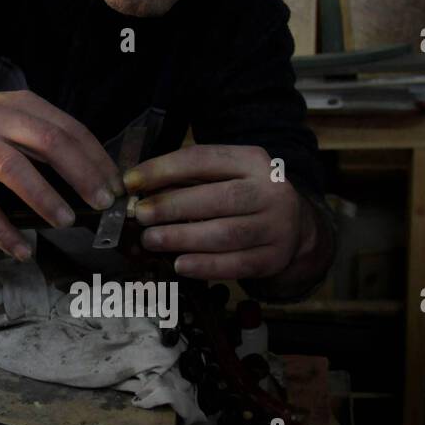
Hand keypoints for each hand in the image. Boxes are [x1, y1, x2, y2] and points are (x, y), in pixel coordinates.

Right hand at [0, 91, 121, 261]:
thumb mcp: (12, 116)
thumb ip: (46, 137)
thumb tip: (95, 174)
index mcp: (20, 105)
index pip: (69, 129)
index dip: (97, 159)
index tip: (115, 186)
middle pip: (49, 143)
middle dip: (82, 175)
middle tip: (103, 202)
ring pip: (15, 170)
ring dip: (45, 198)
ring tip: (66, 221)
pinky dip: (2, 231)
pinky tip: (21, 249)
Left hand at [126, 144, 316, 280]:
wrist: (294, 226)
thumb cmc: (241, 196)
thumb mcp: (222, 175)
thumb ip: (185, 179)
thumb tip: (137, 189)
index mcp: (253, 161)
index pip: (203, 158)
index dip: (163, 169)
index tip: (130, 181)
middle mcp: (271, 191)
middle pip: (218, 198)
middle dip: (172, 206)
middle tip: (139, 215)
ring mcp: (277, 226)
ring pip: (226, 233)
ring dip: (182, 238)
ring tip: (151, 240)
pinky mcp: (275, 258)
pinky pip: (237, 264)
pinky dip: (205, 265)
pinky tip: (179, 264)